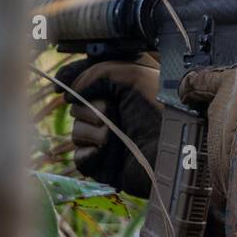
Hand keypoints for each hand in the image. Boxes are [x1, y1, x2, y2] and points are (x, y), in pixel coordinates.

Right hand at [56, 56, 160, 196]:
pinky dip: (89, 154)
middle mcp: (115, 113)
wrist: (173, 153)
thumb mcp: (133, 76)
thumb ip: (98, 72)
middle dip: (88, 108)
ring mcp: (109, 139)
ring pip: (76, 131)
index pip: (88, 80)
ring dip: (91, 132)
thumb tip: (73, 89)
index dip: (72, 80)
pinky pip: (80, 157)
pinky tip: (103, 153)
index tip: (63, 86)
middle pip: (77, 106)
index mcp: (123, 90)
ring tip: (111, 136)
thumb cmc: (160, 111)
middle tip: (110, 112)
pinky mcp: (105, 164)